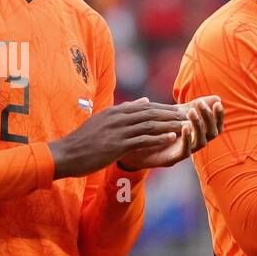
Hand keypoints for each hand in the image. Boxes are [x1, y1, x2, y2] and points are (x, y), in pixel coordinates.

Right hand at [49, 98, 189, 178]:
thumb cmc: (84, 141)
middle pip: (151, 113)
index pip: (145, 107)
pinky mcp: (117, 144)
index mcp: (115, 111)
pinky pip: (142, 139)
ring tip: (186, 125)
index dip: (164, 108)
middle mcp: (118, 117)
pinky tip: (172, 138)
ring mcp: (117, 130)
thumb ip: (124, 111)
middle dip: (171, 114)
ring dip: (170, 124)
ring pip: (149, 124)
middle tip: (189, 115)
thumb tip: (144, 101)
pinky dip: (159, 138)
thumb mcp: (103, 121)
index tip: (179, 111)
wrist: (67, 154)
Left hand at [118, 96, 223, 169]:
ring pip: (201, 141)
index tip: (218, 103)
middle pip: (212, 133)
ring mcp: (185, 152)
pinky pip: (185, 151)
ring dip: (198, 126)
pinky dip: (187, 139)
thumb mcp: (174, 116)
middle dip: (209, 118)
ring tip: (191, 112)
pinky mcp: (173, 159)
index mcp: (197, 133)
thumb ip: (191, 106)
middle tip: (201, 105)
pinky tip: (184, 126)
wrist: (135, 147)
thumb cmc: (157, 131)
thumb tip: (212, 96)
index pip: (215, 125)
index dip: (218, 116)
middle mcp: (194, 143)